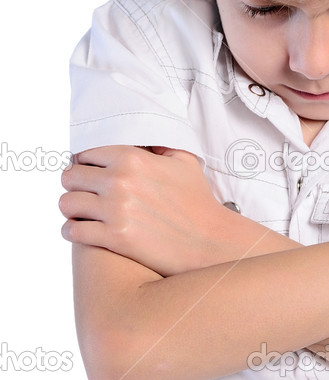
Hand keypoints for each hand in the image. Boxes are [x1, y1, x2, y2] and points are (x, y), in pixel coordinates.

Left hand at [59, 145, 279, 276]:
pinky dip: (72, 232)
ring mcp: (115, 211)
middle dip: (75, 186)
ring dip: (71, 209)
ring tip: (80, 214)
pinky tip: (81, 231)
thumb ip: (158, 145)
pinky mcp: (114, 238)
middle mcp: (119, 181)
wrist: (210, 241)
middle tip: (84, 194)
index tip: (89, 174)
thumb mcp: (184, 161)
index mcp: (132, 158)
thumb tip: (142, 139)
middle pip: (70, 177)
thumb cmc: (199, 202)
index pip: (85, 154)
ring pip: (67, 203)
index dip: (85, 164)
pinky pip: (72, 231)